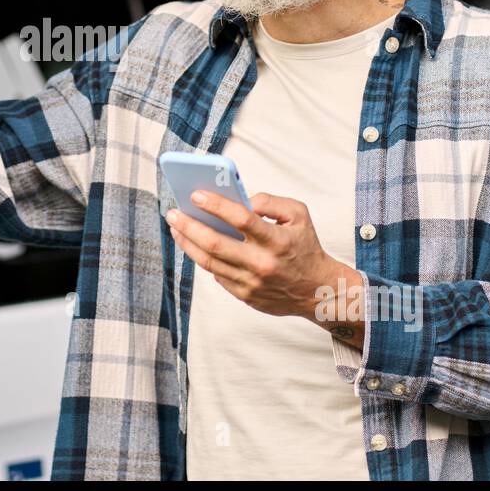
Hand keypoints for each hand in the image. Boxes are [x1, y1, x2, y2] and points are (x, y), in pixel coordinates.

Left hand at [166, 190, 352, 318]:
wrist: (317, 290)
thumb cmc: (305, 246)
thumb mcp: (299, 215)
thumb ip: (271, 202)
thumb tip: (241, 200)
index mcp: (277, 240)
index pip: (242, 219)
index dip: (216, 205)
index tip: (195, 194)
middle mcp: (262, 263)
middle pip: (216, 243)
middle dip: (189, 226)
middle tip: (173, 212)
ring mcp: (252, 283)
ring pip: (209, 262)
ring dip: (188, 242)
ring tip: (176, 227)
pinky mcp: (245, 296)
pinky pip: (217, 275)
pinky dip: (202, 258)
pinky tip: (193, 244)